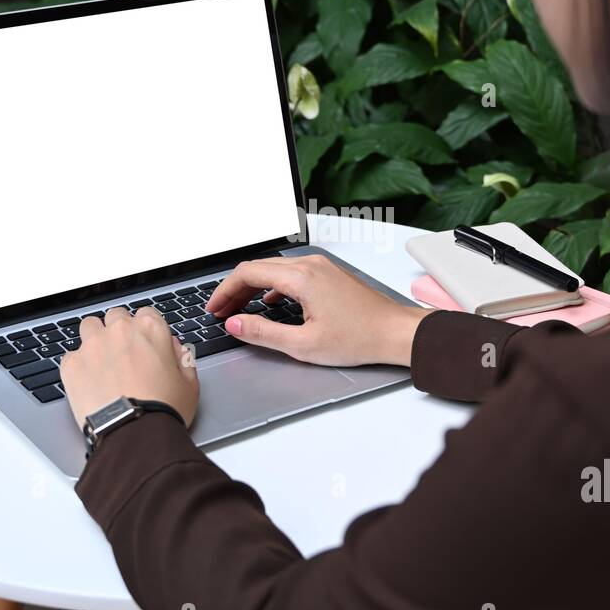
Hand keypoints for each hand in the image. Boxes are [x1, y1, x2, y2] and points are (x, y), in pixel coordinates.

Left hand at [60, 306, 198, 429]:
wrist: (134, 434)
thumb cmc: (163, 411)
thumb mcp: (190, 384)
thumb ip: (183, 358)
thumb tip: (176, 349)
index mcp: (151, 330)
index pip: (146, 313)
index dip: (145, 329)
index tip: (144, 343)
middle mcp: (120, 331)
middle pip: (115, 316)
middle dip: (119, 330)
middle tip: (123, 353)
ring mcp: (93, 346)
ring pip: (89, 326)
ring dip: (95, 338)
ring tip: (102, 362)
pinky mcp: (72, 365)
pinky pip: (71, 355)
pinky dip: (78, 365)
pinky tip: (88, 381)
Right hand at [205, 254, 431, 367]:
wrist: (396, 332)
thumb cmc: (359, 338)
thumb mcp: (303, 344)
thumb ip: (264, 333)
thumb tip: (235, 324)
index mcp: (301, 277)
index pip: (248, 273)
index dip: (224, 291)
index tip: (213, 309)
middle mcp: (310, 265)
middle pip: (258, 268)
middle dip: (235, 290)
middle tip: (221, 313)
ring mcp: (321, 267)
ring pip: (274, 269)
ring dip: (253, 287)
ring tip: (240, 310)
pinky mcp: (328, 274)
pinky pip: (291, 273)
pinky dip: (272, 286)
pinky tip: (269, 304)